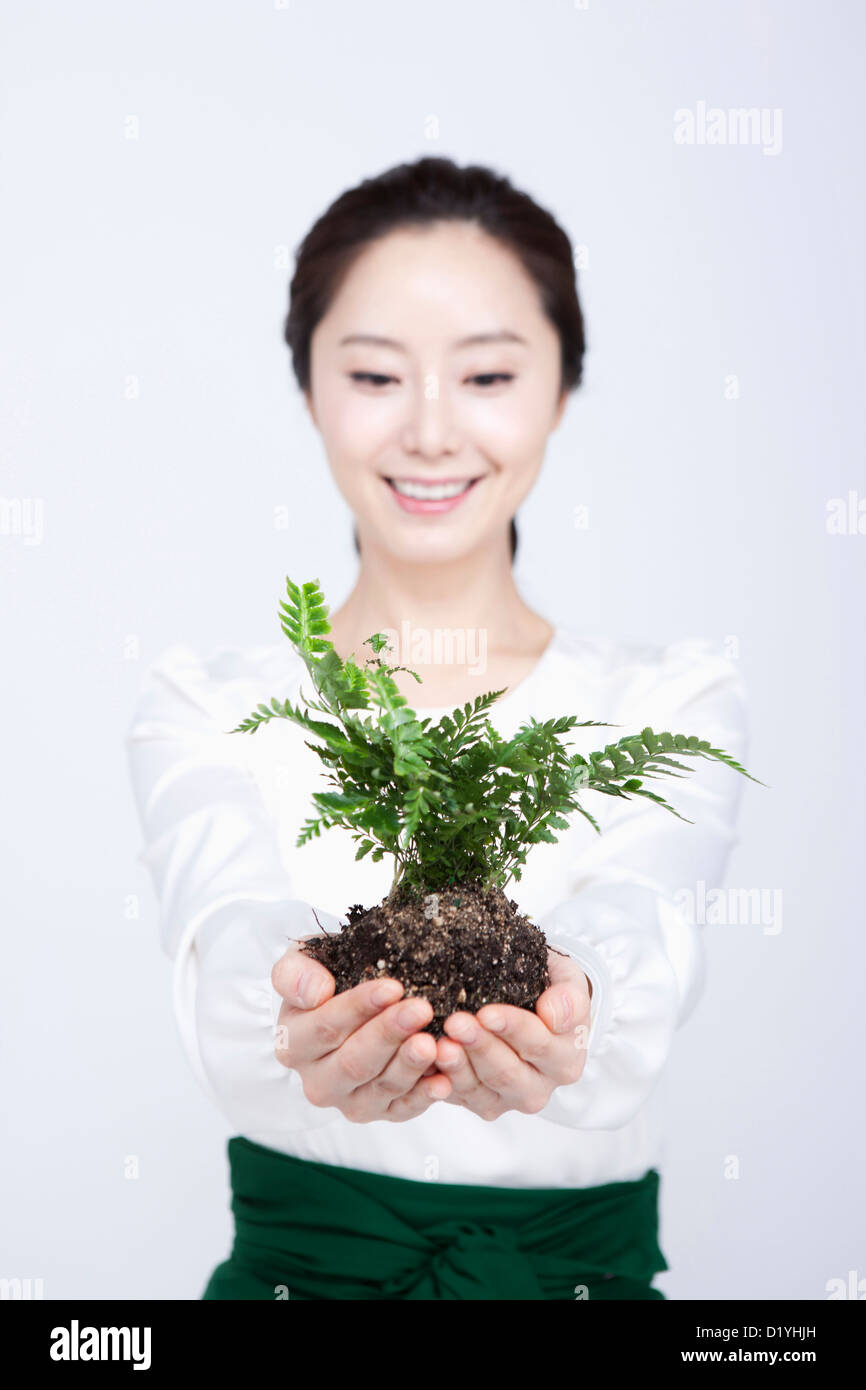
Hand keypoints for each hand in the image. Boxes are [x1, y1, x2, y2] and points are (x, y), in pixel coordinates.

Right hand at [270, 938, 452, 1122]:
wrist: (339, 1008)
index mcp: (293, 1044)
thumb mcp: (300, 964)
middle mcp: (317, 1081)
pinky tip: (444, 1080)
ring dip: (409, 1065)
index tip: (393, 987)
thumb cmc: (323, 981)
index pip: (326, 1027)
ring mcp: (349, 1101)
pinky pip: (403, 1109)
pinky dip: (424, 1096)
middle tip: (422, 1009)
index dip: (359, 1007)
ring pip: (381, 1087)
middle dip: (390, 1034)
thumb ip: (295, 975)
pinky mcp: (381, 1112)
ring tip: (434, 1042)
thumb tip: (315, 993)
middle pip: (355, 1062)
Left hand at [433, 949, 591, 1120]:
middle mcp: (540, 1087)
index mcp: (566, 1060)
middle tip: (455, 1024)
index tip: (486, 1013)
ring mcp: (509, 1099)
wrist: (533, 1004)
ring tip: (439, 1044)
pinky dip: (443, 1080)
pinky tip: (429, 1060)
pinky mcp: (482, 1103)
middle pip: (507, 1072)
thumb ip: (570, 996)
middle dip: (479, 1047)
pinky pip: (460, 1096)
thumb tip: (554, 1014)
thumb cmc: (549, 989)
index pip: (539, 1045)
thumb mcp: (567, 980)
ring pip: (481, 1090)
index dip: (512, 1029)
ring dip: (458, 1067)